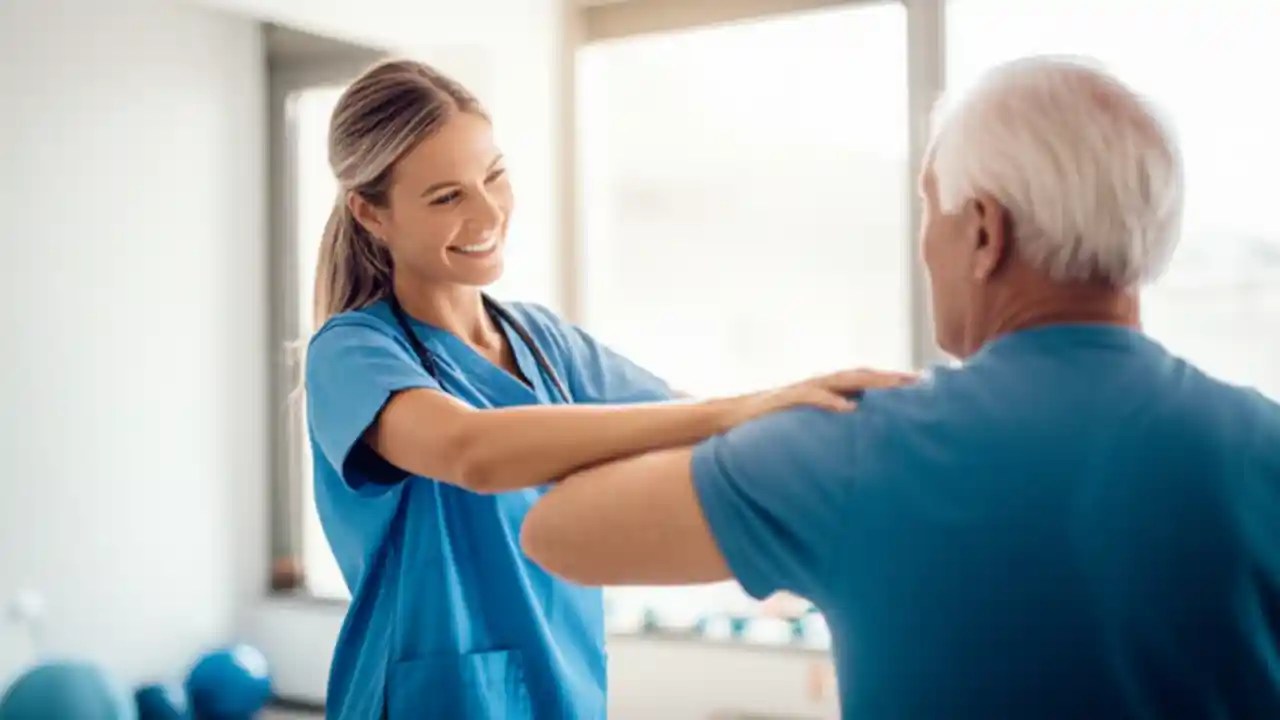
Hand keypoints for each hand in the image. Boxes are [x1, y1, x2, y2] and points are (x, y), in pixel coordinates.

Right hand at [720, 368, 916, 430]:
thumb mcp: (806, 428)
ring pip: (842, 380)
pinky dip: (830, 401)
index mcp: (826, 391)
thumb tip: (859, 442)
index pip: (866, 382)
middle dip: (891, 380)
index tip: (925, 389)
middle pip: (862, 377)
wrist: (729, 419)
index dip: (893, 384)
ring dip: (870, 383)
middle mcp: (819, 386)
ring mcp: (802, 390)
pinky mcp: (784, 400)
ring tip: (896, 388)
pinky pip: (810, 398)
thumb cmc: (772, 427)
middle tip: (921, 385)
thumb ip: (831, 431)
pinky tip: (847, 408)